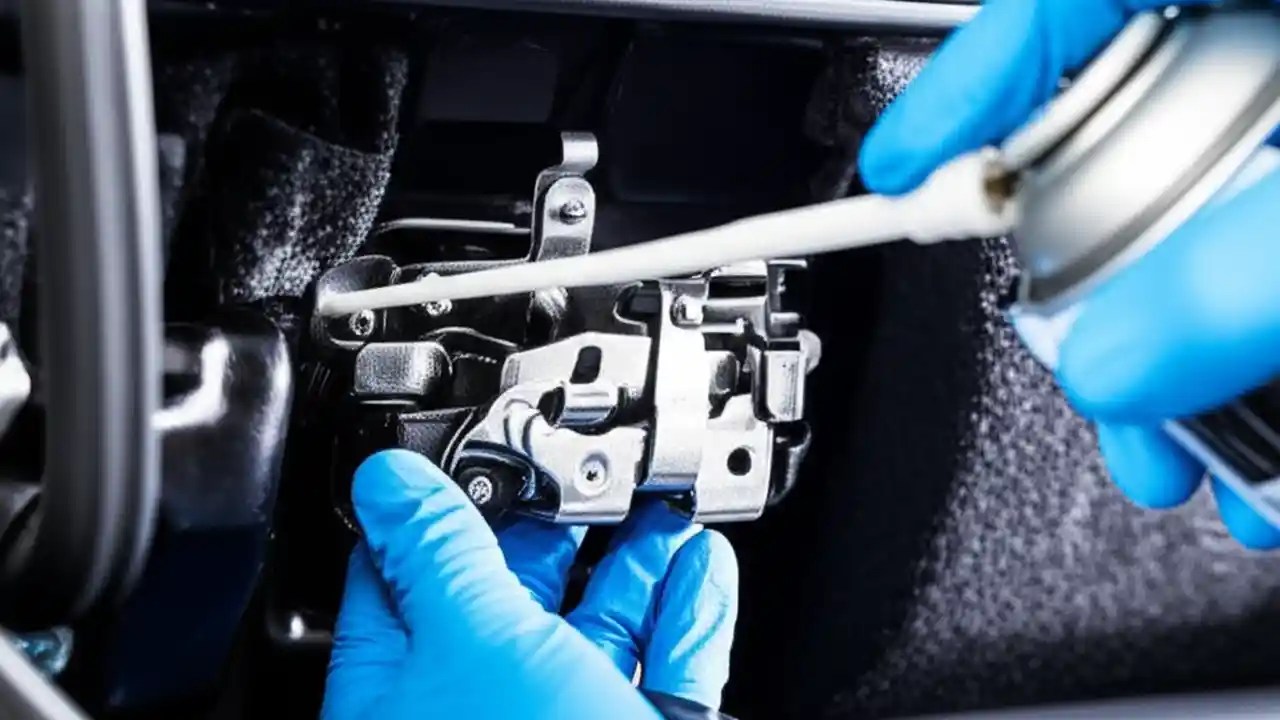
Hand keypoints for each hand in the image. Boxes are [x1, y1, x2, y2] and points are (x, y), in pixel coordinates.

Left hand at [320, 449, 738, 718]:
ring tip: (654, 505)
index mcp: (407, 688)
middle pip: (512, 597)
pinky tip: (700, 570)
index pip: (408, 575)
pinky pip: (661, 669)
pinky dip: (687, 617)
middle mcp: (478, 712)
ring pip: (596, 631)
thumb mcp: (474, 639)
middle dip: (556, 528)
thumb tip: (388, 481)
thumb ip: (438, 552)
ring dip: (634, 564)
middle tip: (580, 469)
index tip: (481, 448)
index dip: (446, 501)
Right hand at [859, 0, 1279, 546]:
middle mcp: (1263, 68)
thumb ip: (1238, 271)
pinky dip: (1242, 366)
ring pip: (1191, 242)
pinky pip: (1246, 281)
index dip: (964, 87)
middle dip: (1092, 303)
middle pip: (1120, 162)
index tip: (901, 167)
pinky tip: (1256, 444)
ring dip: (1177, 369)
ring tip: (1189, 462)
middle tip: (1090, 386)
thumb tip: (1114, 366)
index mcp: (1244, 3)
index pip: (1064, 12)